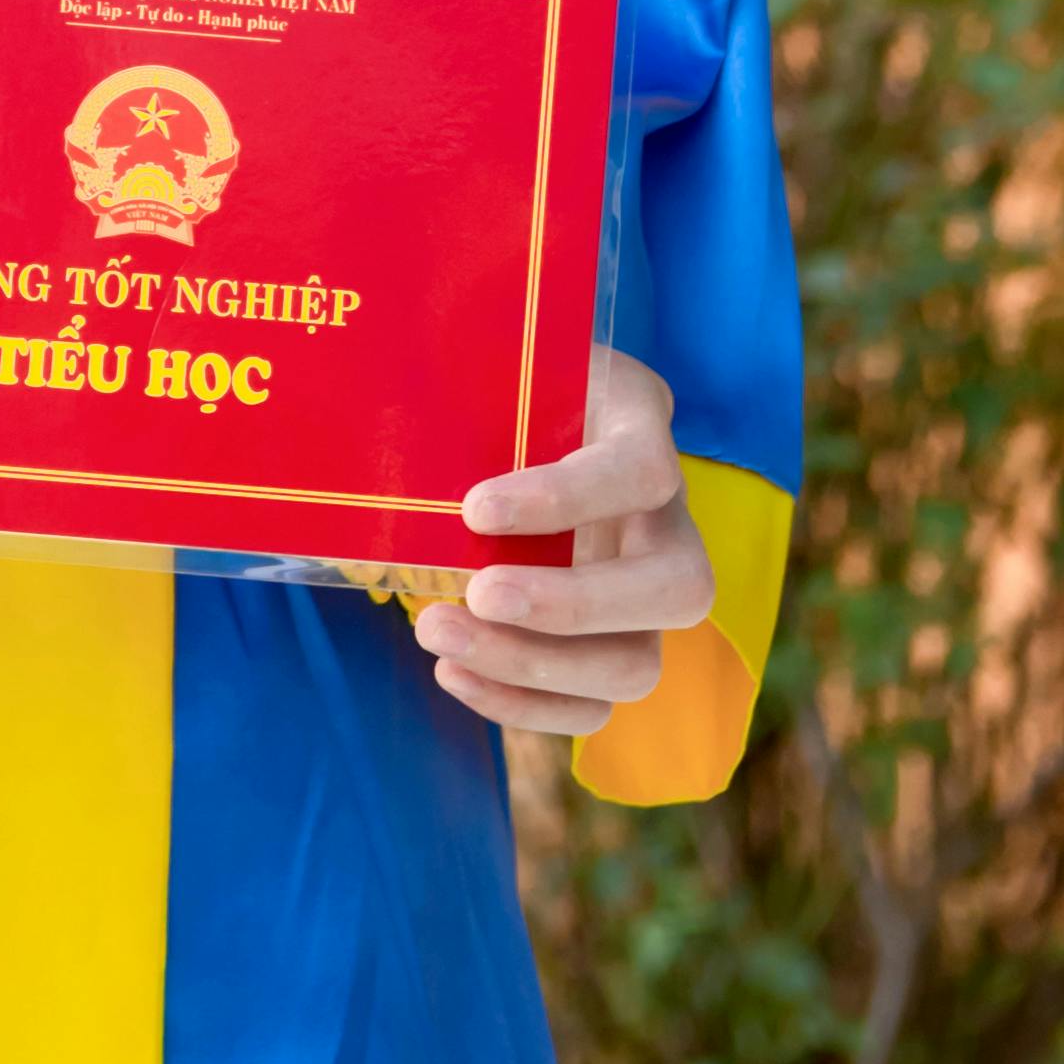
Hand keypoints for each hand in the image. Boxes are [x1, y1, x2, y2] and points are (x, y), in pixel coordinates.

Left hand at [411, 344, 711, 738]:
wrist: (505, 410)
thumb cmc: (489, 378)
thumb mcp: (483, 358)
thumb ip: (455, 388)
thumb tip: (384, 443)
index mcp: (639, 422)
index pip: (640, 471)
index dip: (565, 499)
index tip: (473, 510)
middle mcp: (666, 514)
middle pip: (679, 587)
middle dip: (572, 606)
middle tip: (477, 593)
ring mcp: (648, 590)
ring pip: (638, 664)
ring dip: (534, 668)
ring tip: (438, 634)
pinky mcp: (615, 645)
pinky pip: (595, 705)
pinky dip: (524, 705)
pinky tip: (455, 672)